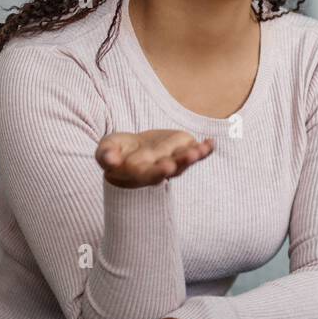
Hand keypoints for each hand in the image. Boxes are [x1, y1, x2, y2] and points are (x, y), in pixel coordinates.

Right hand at [96, 130, 212, 188]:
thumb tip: (109, 159)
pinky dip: (205, 149)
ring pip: (186, 161)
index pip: (150, 175)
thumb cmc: (116, 152)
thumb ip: (106, 156)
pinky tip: (211, 143)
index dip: (158, 172)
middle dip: (181, 163)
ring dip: (195, 156)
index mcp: (140, 173)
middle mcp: (160, 169)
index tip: (167, 167)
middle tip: (190, 157)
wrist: (131, 151)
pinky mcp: (183, 149)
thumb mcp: (106, 151)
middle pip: (173, 169)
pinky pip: (197, 151)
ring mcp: (174, 160)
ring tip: (200, 151)